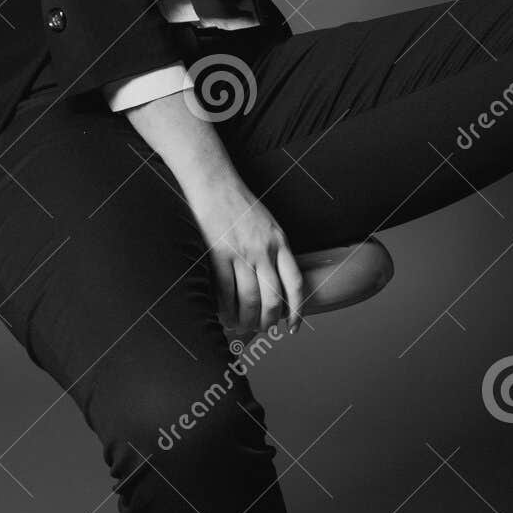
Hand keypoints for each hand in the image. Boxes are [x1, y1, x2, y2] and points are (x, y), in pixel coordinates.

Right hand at [192, 176, 304, 338]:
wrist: (215, 183)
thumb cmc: (240, 204)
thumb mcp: (270, 224)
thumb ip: (276, 249)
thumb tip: (278, 280)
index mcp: (280, 242)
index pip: (295, 283)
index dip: (297, 310)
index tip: (293, 326)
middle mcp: (264, 249)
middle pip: (273, 297)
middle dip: (269, 320)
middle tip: (263, 329)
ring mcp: (241, 252)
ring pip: (249, 298)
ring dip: (246, 319)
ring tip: (242, 326)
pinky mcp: (219, 253)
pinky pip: (225, 290)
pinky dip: (225, 308)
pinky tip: (225, 315)